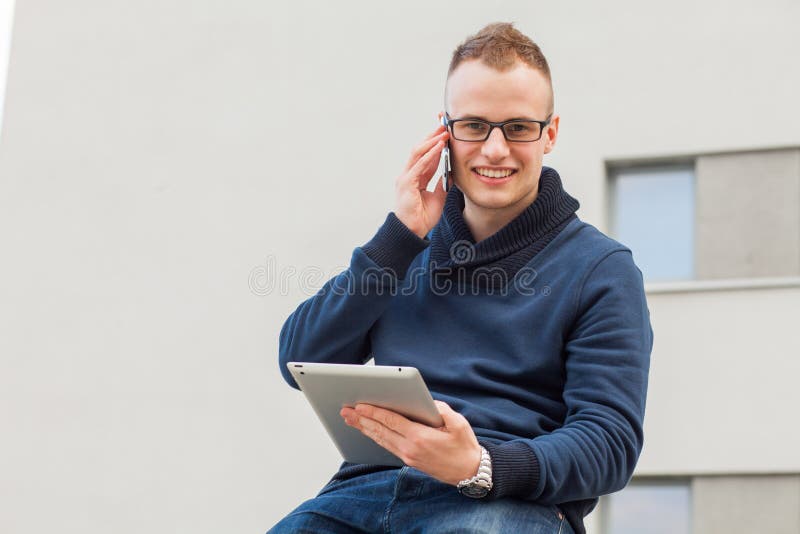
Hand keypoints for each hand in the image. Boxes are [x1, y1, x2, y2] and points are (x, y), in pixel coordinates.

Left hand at [340, 400, 480, 485]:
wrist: (470, 472)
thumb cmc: (465, 447)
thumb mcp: (458, 423)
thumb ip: (440, 409)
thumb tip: (425, 402)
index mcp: (420, 437)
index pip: (391, 422)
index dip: (373, 413)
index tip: (359, 406)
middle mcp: (410, 449)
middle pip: (380, 432)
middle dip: (361, 420)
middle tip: (345, 411)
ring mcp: (408, 456)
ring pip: (381, 440)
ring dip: (364, 429)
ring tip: (350, 420)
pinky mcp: (409, 461)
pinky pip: (387, 446)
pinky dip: (375, 437)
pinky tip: (368, 431)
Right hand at [394, 124, 449, 237]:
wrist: (412, 232)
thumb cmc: (422, 218)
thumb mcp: (438, 198)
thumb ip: (442, 185)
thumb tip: (451, 174)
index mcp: (415, 178)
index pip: (426, 156)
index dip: (435, 144)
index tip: (446, 133)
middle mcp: (409, 174)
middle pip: (420, 150)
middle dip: (432, 136)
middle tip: (445, 125)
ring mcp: (406, 178)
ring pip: (418, 153)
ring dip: (432, 141)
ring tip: (444, 132)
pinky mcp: (406, 183)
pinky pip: (419, 164)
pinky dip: (430, 154)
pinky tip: (439, 146)